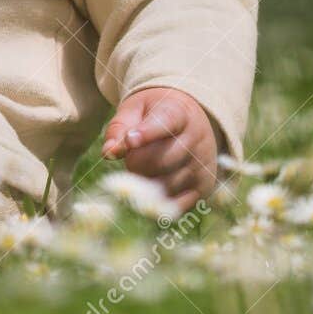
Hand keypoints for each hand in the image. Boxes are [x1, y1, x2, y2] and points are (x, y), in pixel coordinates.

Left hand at [101, 86, 219, 212]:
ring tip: (145, 168)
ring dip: (146, 182)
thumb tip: (109, 152)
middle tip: (132, 158)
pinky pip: (176, 203)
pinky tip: (154, 185)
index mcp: (178, 112)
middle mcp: (196, 138)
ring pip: (166, 185)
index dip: (146, 133)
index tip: (130, 140)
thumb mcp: (134, 110)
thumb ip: (119, 128)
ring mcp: (202, 164)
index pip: (164, 123)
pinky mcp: (203, 186)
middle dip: (135, 163)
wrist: (190, 120)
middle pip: (159, 160)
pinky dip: (159, 199)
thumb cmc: (153, 115)